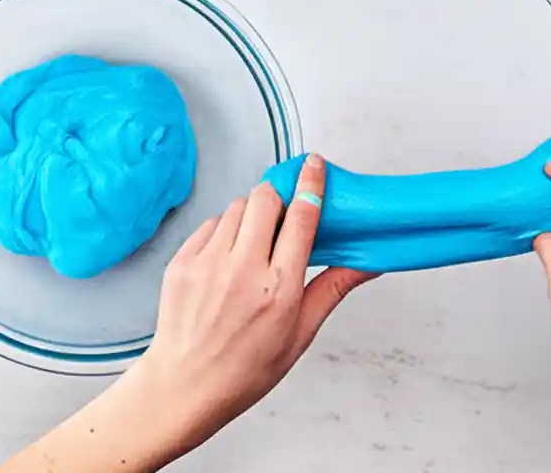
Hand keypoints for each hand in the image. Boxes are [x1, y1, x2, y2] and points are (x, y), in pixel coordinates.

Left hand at [135, 154, 376, 457]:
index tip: (315, 165)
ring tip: (254, 245)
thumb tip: (368, 262)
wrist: (186, 386)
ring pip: (237, 208)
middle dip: (279, 197)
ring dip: (252, 215)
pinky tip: (228, 259)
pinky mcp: (182, 263)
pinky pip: (210, 224)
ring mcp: (207, 264)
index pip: (302, 217)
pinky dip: (224, 231)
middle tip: (284, 214)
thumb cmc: (246, 368)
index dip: (311, 184)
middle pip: (266, 199)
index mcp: (279, 289)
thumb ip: (333, 288)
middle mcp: (242, 271)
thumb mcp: (301, 333)